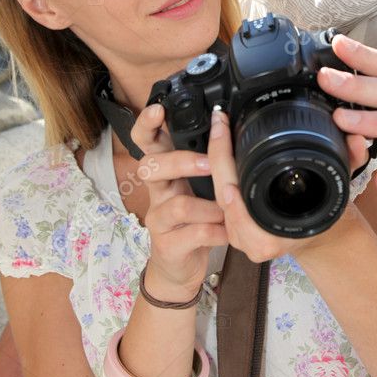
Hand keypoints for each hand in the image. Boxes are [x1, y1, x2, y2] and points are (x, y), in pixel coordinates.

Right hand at [129, 103, 227, 297]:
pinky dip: (216, 232)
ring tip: (228, 212)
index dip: (147, 124)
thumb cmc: (193, 219)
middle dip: (179, 161)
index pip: (146, 141)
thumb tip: (229, 127)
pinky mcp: (168, 244)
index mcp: (166, 171)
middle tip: (207, 164)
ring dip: (209, 207)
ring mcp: (159, 219)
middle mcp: (158, 191)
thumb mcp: (199, 186)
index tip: (159, 108)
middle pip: (150, 166)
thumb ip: (207, 161)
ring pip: (177, 204)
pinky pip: (193, 233)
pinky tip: (227, 233)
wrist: (179, 267)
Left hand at [207, 107, 366, 262]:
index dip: (236, 206)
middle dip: (218, 160)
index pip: (245, 220)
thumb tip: (357, 139)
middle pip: (224, 200)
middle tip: (220, 126)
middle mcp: (251, 240)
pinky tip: (216, 143)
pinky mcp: (229, 221)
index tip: (231, 184)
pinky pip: (215, 196)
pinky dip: (214, 169)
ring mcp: (236, 233)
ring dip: (213, 161)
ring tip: (218, 129)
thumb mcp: (337, 185)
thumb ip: (349, 161)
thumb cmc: (323, 211)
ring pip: (215, 198)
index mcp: (272, 238)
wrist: (316, 231)